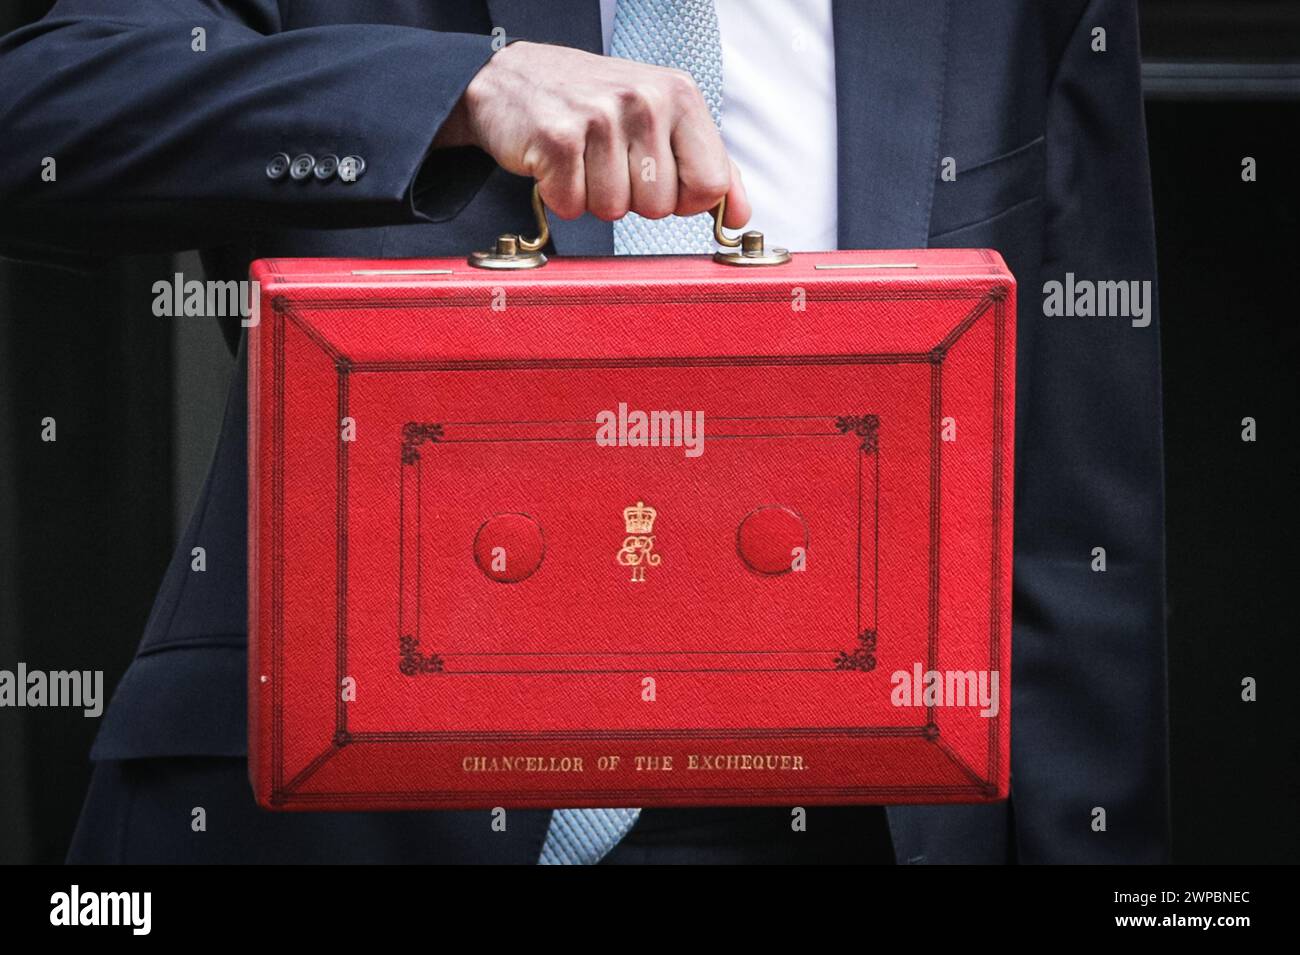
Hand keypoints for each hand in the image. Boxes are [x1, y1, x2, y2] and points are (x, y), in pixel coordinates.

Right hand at [436, 41, 750, 226]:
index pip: (710, 184)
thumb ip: (707, 166)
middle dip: (631, 199)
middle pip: (661, 207)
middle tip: (607, 162)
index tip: (656, 177)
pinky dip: (560, 197)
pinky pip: (573, 206)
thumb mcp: (659, 120)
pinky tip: (555, 164)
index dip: (682, 198)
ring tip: (581, 160)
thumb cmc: (592, 106)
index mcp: (679, 95)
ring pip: (615, 211)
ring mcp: (600, 117)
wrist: (512, 81)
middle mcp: (644, 99)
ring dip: (593, 198)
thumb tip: (739, 215)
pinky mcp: (557, 138)